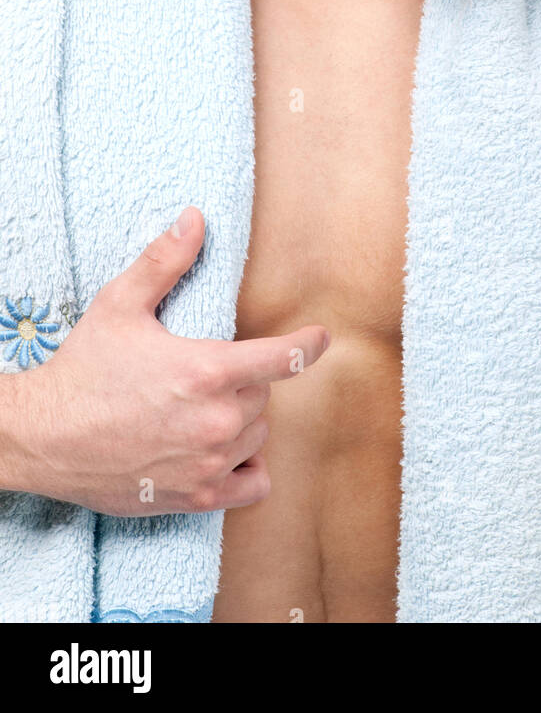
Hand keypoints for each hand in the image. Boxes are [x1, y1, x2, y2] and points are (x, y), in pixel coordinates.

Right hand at [9, 208, 329, 515]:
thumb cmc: (83, 369)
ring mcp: (208, 462)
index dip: (308, 345)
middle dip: (244, 380)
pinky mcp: (196, 497)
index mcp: (206, 371)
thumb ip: (165, 261)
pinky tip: (224, 452)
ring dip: (243, 421)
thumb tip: (195, 219)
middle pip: (263, 394)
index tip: (321, 337)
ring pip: (259, 436)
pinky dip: (247, 469)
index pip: (283, 359)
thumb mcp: (121, 305)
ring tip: (202, 409)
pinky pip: (253, 484)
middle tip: (203, 374)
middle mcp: (216, 420)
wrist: (43, 438)